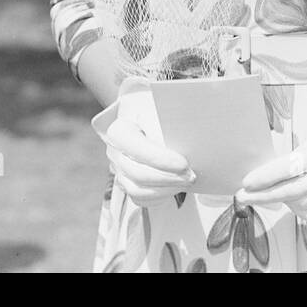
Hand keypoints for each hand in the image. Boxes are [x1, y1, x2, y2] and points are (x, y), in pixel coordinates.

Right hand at [92, 79, 196, 206]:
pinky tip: (177, 189)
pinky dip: (159, 198)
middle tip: (192, 176)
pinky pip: (140, 199)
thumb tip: (187, 132)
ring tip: (187, 183)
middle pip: (137, 174)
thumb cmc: (154, 109)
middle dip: (168, 178)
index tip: (184, 163)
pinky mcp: (127, 183)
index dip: (160, 160)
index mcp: (118, 130)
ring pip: (137, 190)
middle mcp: (114, 152)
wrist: (146, 115)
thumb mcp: (157, 107)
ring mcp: (118, 170)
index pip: (136, 149)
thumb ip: (166, 120)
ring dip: (166, 190)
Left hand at [236, 89, 306, 222]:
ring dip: (281, 202)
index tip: (247, 182)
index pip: (284, 170)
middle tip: (244, 196)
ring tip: (270, 194)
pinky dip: (300, 211)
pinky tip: (294, 203)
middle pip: (287, 192)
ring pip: (299, 207)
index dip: (263, 178)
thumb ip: (298, 157)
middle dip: (262, 196)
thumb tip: (274, 170)